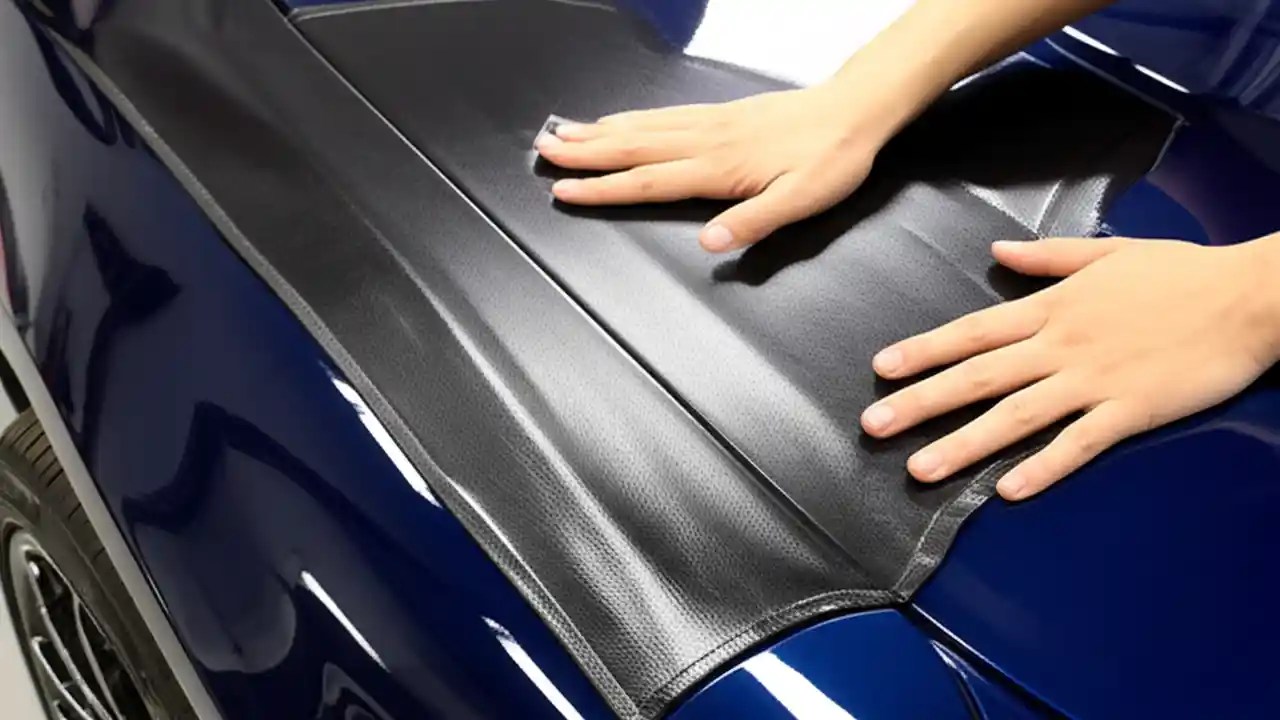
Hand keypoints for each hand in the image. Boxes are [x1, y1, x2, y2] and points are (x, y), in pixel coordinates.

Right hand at [535, 85, 890, 251]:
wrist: (855, 110)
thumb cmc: (833, 158)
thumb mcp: (803, 200)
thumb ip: (754, 222)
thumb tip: (709, 244)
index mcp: (720, 167)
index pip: (649, 181)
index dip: (605, 188)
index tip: (565, 190)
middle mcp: (707, 140)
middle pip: (634, 147)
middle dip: (586, 153)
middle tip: (544, 153)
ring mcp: (711, 124)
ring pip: (644, 127)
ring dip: (601, 132)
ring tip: (564, 134)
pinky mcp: (721, 115)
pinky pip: (664, 114)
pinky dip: (633, 117)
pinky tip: (618, 119)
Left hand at [860, 236, 1279, 500]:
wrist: (1250, 296)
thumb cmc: (1181, 273)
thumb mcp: (1108, 253)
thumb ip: (1047, 259)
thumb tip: (997, 251)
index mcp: (1054, 308)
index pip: (973, 331)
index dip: (924, 350)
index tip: (881, 368)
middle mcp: (1062, 346)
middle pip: (979, 377)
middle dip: (921, 401)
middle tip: (873, 425)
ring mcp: (1094, 380)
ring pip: (1016, 416)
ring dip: (965, 443)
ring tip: (921, 468)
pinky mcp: (1131, 410)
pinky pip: (1079, 445)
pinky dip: (1044, 467)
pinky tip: (1009, 491)